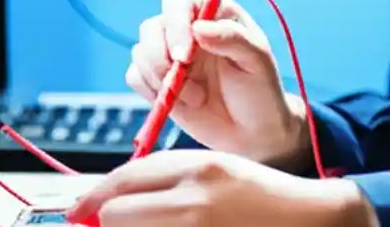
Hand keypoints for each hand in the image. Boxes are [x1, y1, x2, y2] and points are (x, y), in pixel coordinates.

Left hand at [64, 150, 376, 226]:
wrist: (311, 220)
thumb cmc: (259, 196)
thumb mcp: (210, 170)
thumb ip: (162, 180)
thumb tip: (106, 201)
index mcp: (196, 168)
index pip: (123, 180)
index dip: (92, 197)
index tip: (78, 210)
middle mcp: (196, 202)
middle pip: (117, 214)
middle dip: (108, 221)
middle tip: (108, 226)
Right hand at [126, 0, 308, 170]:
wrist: (253, 133)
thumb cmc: (260, 92)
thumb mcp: (257, 61)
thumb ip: (232, 38)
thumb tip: (198, 28)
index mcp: (212, 13)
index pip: (178, 3)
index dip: (175, 25)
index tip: (184, 56)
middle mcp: (186, 29)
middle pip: (151, 28)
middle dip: (160, 58)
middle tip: (181, 82)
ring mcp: (169, 54)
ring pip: (139, 52)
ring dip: (161, 80)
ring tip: (196, 97)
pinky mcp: (156, 80)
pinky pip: (135, 77)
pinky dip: (150, 92)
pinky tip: (179, 103)